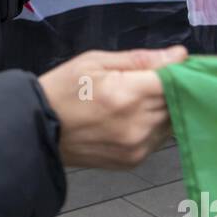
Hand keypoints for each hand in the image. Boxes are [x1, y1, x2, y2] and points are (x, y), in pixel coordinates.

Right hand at [38, 47, 187, 170]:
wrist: (36, 131)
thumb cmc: (62, 90)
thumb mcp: (95, 61)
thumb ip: (141, 60)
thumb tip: (180, 55)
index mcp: (129, 94)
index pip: (177, 81)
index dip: (180, 71)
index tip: (177, 65)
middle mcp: (139, 124)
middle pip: (178, 102)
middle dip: (170, 90)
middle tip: (148, 81)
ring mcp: (138, 146)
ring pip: (171, 122)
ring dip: (163, 110)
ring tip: (136, 100)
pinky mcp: (133, 160)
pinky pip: (157, 139)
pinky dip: (152, 127)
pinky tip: (129, 119)